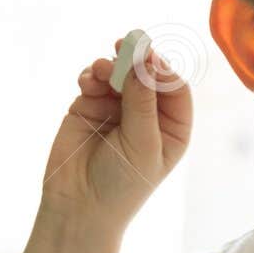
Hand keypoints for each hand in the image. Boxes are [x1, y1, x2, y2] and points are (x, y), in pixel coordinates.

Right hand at [41, 34, 193, 229]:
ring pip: (119, 74)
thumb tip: (145, 59)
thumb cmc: (121, 185)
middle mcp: (147, 115)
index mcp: (172, 128)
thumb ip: (142, 101)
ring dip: (110, 67)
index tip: (147, 57)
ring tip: (99, 71)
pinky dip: (91, 76)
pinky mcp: (89, 108)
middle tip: (123, 45)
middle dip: (135, 61)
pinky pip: (94, 82)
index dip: (162, 69)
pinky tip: (87, 81)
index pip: (175, 88)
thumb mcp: (141, 144)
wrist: (79, 208)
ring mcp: (117, 110)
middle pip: (146, 75)